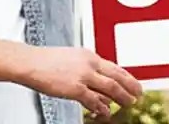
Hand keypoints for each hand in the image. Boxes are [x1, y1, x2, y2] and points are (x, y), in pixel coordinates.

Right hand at [18, 46, 141, 119]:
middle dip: (130, 86)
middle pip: (117, 76)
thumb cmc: (46, 61)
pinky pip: (93, 100)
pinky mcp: (74, 88)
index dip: (127, 77)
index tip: (134, 83)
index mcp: (88, 55)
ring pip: (110, 87)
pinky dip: (101, 107)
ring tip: (128, 103)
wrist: (30, 62)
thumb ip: (87, 72)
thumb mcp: (72, 60)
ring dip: (121, 97)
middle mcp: (88, 63)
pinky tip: (105, 112)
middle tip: (138, 94)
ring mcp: (82, 75)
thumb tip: (99, 89)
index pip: (114, 66)